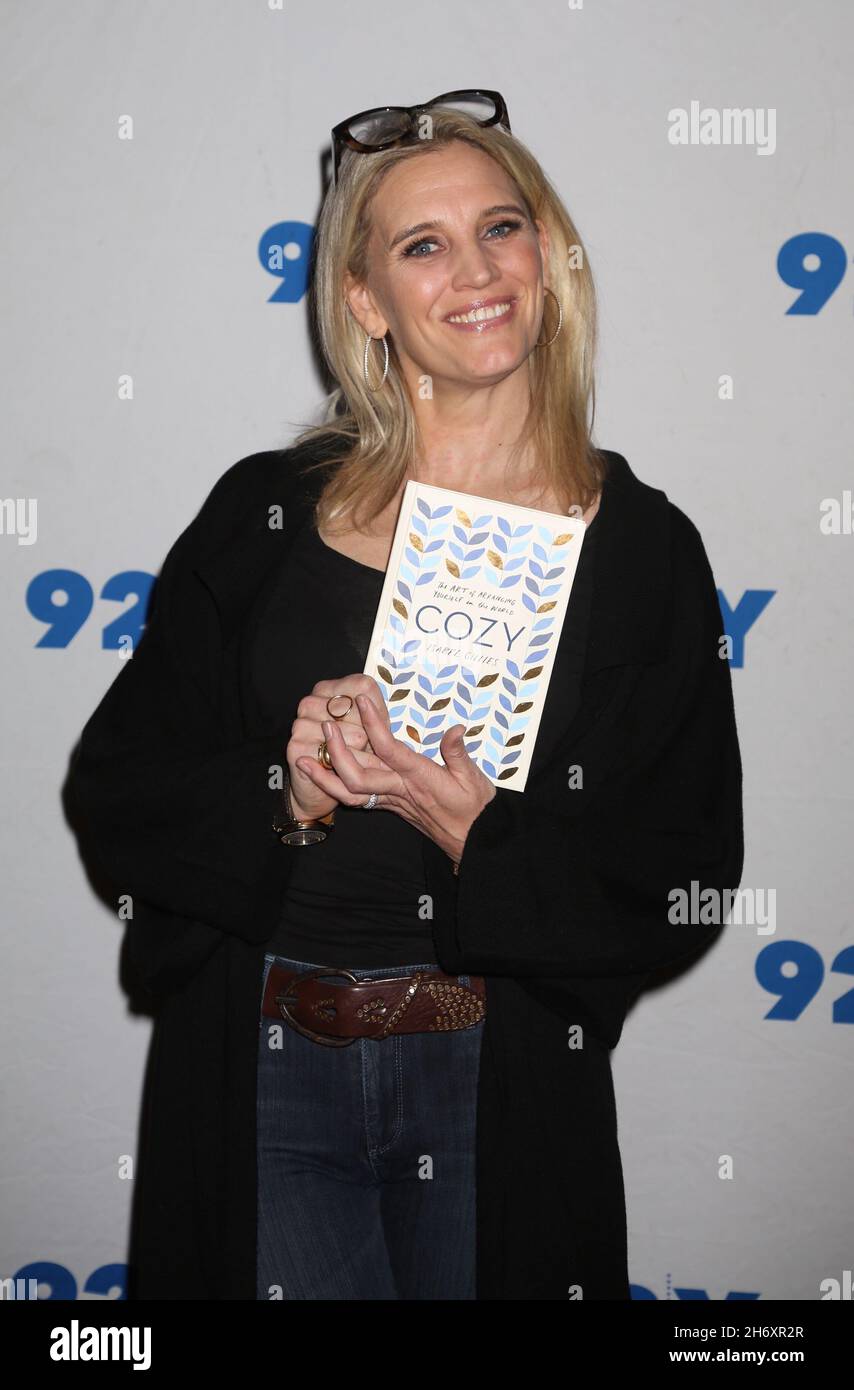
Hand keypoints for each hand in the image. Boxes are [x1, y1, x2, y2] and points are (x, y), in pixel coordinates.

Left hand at [295, 691, 496, 864]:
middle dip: (337, 750)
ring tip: (301, 758)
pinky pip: (355, 799)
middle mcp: (399, 790)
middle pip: (358, 775)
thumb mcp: (475, 779)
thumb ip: (460, 753)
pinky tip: (320, 775)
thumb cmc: (475, 809)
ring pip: (349, 792)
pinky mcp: (388, 806)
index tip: (361, 701)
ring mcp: (390, 800)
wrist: (472, 841)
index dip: (373, 725)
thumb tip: (456, 728)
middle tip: (325, 725)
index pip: (390, 749)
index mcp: (420, 777)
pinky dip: (333, 787)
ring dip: (324, 776)